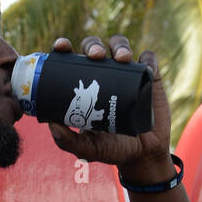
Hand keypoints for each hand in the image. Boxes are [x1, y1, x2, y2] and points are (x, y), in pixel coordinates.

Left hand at [47, 33, 173, 181]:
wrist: (143, 156)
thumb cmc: (111, 148)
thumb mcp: (87, 147)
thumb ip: (68, 141)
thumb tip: (51, 125)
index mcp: (84, 84)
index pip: (71, 59)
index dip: (65, 47)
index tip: (61, 46)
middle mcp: (104, 73)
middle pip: (95, 48)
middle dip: (93, 45)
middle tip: (95, 56)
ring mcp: (127, 73)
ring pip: (120, 47)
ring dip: (120, 46)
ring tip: (122, 58)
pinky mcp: (150, 77)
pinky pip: (149, 60)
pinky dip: (147, 59)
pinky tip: (145, 66)